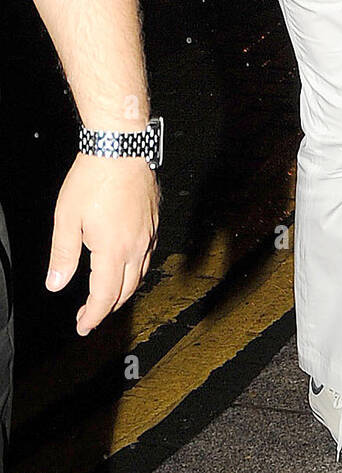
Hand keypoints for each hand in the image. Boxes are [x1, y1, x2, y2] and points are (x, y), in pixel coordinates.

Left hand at [46, 154, 159, 335]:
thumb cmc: (93, 177)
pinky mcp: (153, 219)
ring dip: (123, 289)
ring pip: (140, 273)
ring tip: (106, 293)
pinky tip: (124, 262)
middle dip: (107, 307)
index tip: (83, 325)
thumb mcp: (66, 218)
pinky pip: (148, 253)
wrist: (120, 146)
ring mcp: (148, 232)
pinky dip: (135, 268)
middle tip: (90, 315)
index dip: (92, 315)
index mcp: (112, 249)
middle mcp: (135, 245)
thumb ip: (62, 255)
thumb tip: (56, 284)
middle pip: (126, 289)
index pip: (104, 296)